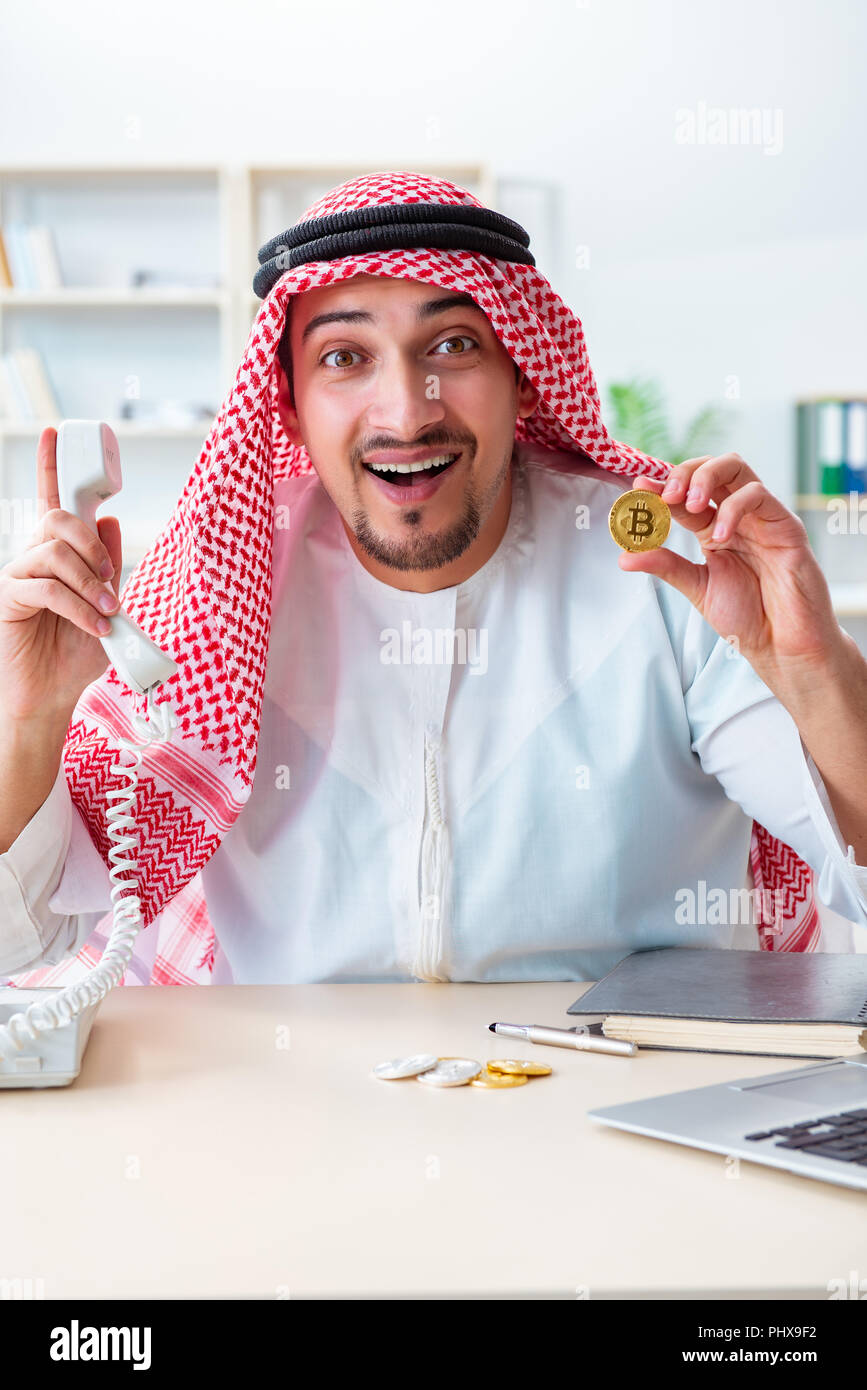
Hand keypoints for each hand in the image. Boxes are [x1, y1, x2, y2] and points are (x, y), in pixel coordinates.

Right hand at [0, 426, 122, 721]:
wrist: (52, 696)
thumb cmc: (75, 654)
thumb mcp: (105, 607)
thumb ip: (107, 566)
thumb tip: (110, 520)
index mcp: (56, 554)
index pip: (53, 502)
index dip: (52, 466)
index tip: (55, 433)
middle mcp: (33, 558)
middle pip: (58, 520)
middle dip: (92, 543)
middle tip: (110, 578)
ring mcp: (16, 576)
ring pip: (55, 554)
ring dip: (90, 583)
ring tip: (106, 612)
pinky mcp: (7, 598)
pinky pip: (46, 587)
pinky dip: (77, 606)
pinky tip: (93, 625)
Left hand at [620, 452, 843, 683]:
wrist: (782, 645)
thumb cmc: (747, 617)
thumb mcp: (697, 588)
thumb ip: (666, 566)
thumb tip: (624, 556)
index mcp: (714, 528)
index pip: (685, 495)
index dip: (659, 487)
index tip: (637, 489)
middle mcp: (737, 516)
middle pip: (710, 468)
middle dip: (682, 473)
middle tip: (664, 495)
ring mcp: (761, 517)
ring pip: (736, 468)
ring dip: (705, 477)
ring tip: (686, 504)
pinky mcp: (785, 525)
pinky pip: (759, 496)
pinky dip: (733, 508)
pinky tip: (720, 536)